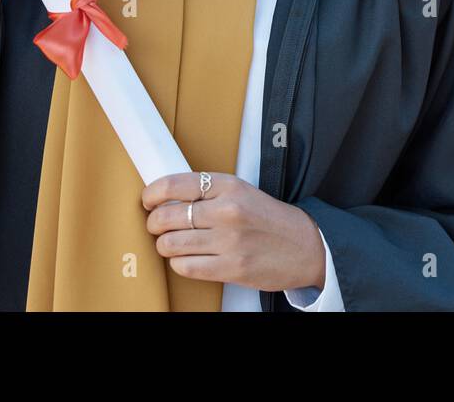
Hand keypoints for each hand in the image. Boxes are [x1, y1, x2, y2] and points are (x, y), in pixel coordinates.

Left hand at [142, 172, 325, 292]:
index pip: (174, 185)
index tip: (147, 200)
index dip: (152, 194)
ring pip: (170, 244)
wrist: (305, 246)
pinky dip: (178, 263)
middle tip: (157, 225)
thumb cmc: (269, 219)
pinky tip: (187, 258)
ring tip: (171, 243)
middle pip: (166, 216)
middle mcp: (227, 211)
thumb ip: (208, 192)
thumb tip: (166, 196)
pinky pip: (185, 266)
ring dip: (164, 245)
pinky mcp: (231, 268)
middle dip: (154, 223)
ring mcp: (229, 241)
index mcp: (229, 186)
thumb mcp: (241, 192)